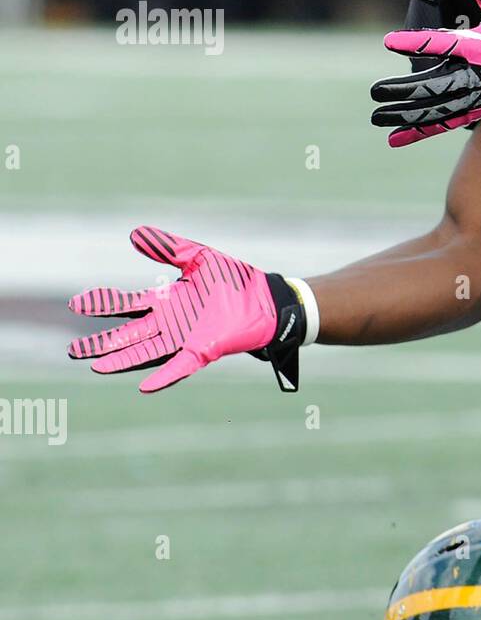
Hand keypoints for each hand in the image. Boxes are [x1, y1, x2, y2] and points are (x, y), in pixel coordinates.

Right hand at [67, 226, 304, 392]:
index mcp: (167, 301)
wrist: (267, 297)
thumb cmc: (235, 280)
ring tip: (95, 366)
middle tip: (74, 350)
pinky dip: (164, 376)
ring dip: (122, 360)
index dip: (104, 304)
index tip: (77, 303)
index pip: (128, 304)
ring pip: (146, 352)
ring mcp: (186, 338)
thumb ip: (168, 246)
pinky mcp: (204, 350)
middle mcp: (171, 323)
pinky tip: (144, 385)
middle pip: (129, 334)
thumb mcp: (199, 257)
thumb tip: (134, 233)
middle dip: (103, 342)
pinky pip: (180, 366)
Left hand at [371, 0, 480, 146]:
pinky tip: (397, 138)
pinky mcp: (479, 110)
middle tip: (376, 91)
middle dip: (402, 90)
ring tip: (377, 117)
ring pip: (436, 109)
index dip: (415, 42)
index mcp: (480, 46)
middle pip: (433, 86)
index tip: (390, 42)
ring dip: (405, 114)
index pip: (441, 43)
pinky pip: (445, 123)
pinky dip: (421, 131)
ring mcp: (478, 96)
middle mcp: (476, 75)